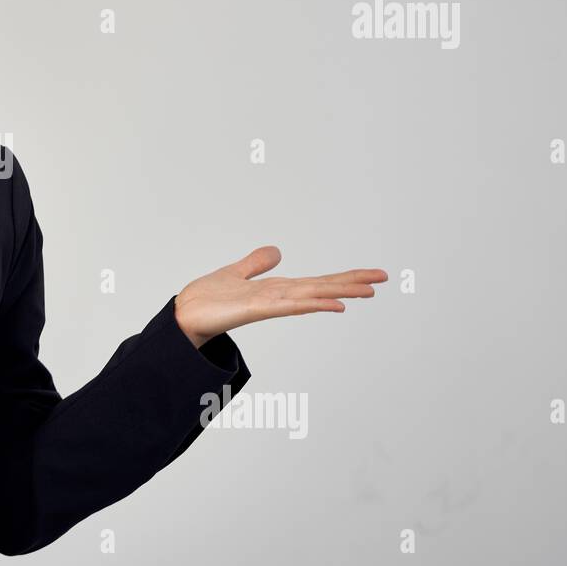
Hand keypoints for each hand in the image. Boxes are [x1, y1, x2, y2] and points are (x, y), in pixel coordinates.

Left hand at [174, 245, 386, 348]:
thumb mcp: (235, 272)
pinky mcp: (257, 309)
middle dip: (352, 283)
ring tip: (368, 290)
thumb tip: (278, 251)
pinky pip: (290, 306)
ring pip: (312, 295)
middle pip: (321, 287)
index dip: (343, 277)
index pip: (316, 281)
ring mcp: (270, 304)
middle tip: (383, 280)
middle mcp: (278, 297)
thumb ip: (257, 263)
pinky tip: (333, 305)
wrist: (183, 314)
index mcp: (277, 289)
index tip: (371, 275)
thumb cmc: (206, 299)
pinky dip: (312, 304)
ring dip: (340, 292)